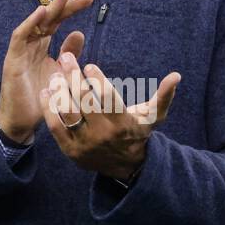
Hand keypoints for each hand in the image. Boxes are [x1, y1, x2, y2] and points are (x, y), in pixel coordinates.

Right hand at [0, 0, 94, 142]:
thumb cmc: (41, 97)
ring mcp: (21, 50)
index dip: (72, 8)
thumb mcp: (61, 74)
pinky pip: (19, 37)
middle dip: (66, 4)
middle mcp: (31, 43)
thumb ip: (69, 54)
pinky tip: (41, 12)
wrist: (22, 121)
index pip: (58, 21)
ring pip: (36, 23)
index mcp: (43, 45)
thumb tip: (79, 33)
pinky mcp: (12, 59)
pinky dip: (29, 23)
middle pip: (49, 18)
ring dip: (50, 7)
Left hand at [40, 52, 180, 179]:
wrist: (125, 167)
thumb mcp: (153, 117)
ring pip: (67, 113)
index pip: (107, 98)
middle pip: (84, 102)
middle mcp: (103, 134)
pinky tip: (47, 92)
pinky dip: (49, 109)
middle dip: (73, 76)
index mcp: (122, 123)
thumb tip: (176, 75)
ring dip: (59, 91)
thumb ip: (164, 96)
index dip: (97, 79)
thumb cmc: (137, 133)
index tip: (90, 65)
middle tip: (66, 57)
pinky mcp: (70, 150)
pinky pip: (55, 127)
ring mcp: (85, 143)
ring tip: (55, 75)